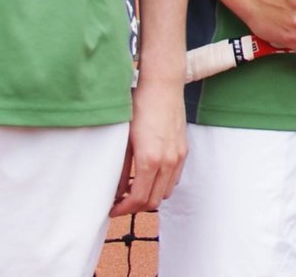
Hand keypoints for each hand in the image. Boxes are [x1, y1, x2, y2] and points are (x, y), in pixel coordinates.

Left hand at [110, 78, 186, 215]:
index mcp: (150, 160)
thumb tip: (116, 190)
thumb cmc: (139, 106)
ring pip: (166, 191)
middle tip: (120, 203)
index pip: (138, 199)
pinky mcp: (184, 149)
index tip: (112, 209)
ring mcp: (178, 156)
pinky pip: (175, 177)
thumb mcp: (124, 139)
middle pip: (153, 200)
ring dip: (150, 196)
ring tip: (134, 190)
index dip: (123, 209)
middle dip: (135, 207)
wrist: (163, 85)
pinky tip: (149, 176)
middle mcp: (168, 162)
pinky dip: (162, 184)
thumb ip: (121, 168)